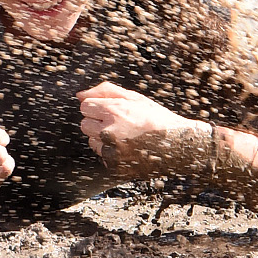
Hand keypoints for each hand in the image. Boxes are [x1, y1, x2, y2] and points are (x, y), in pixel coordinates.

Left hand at [77, 81, 194, 173]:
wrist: (178, 145)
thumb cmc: (158, 119)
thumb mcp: (136, 98)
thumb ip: (106, 92)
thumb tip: (80, 95)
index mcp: (115, 111)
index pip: (85, 106)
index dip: (98, 107)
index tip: (111, 110)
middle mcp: (110, 131)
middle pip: (85, 124)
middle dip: (98, 122)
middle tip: (119, 123)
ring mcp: (111, 150)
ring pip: (92, 141)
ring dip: (103, 138)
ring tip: (125, 136)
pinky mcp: (114, 165)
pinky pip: (101, 156)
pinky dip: (110, 152)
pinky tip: (127, 148)